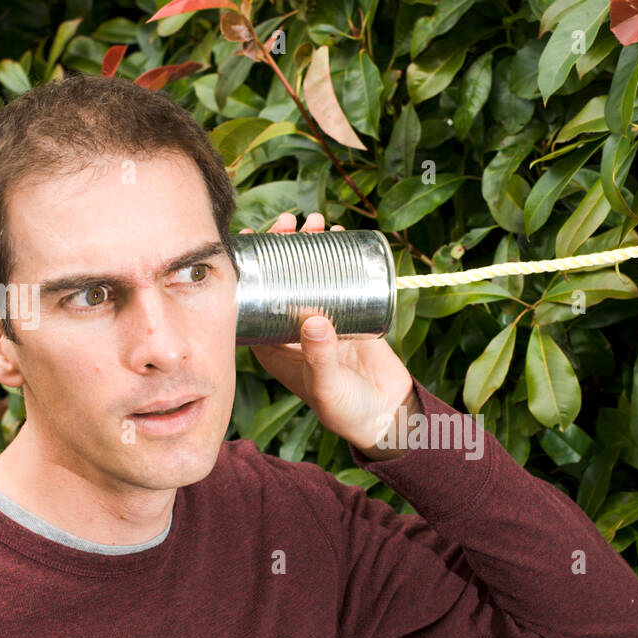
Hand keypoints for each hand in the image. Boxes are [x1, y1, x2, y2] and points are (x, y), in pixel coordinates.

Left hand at [241, 212, 420, 460]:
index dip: (251, 266)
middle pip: (281, 277)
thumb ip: (318, 357)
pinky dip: (339, 254)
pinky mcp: (349, 313)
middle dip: (283, 245)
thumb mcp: (326, 385)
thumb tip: (315, 321)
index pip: (253, 297)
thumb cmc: (344, 409)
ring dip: (311, 244)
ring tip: (318, 222)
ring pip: (309, 272)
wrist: (386, 415)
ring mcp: (321, 318)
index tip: (253, 236)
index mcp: (272, 344)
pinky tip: (341, 233)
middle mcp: (292, 327)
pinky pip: (339, 277)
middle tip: (291, 222)